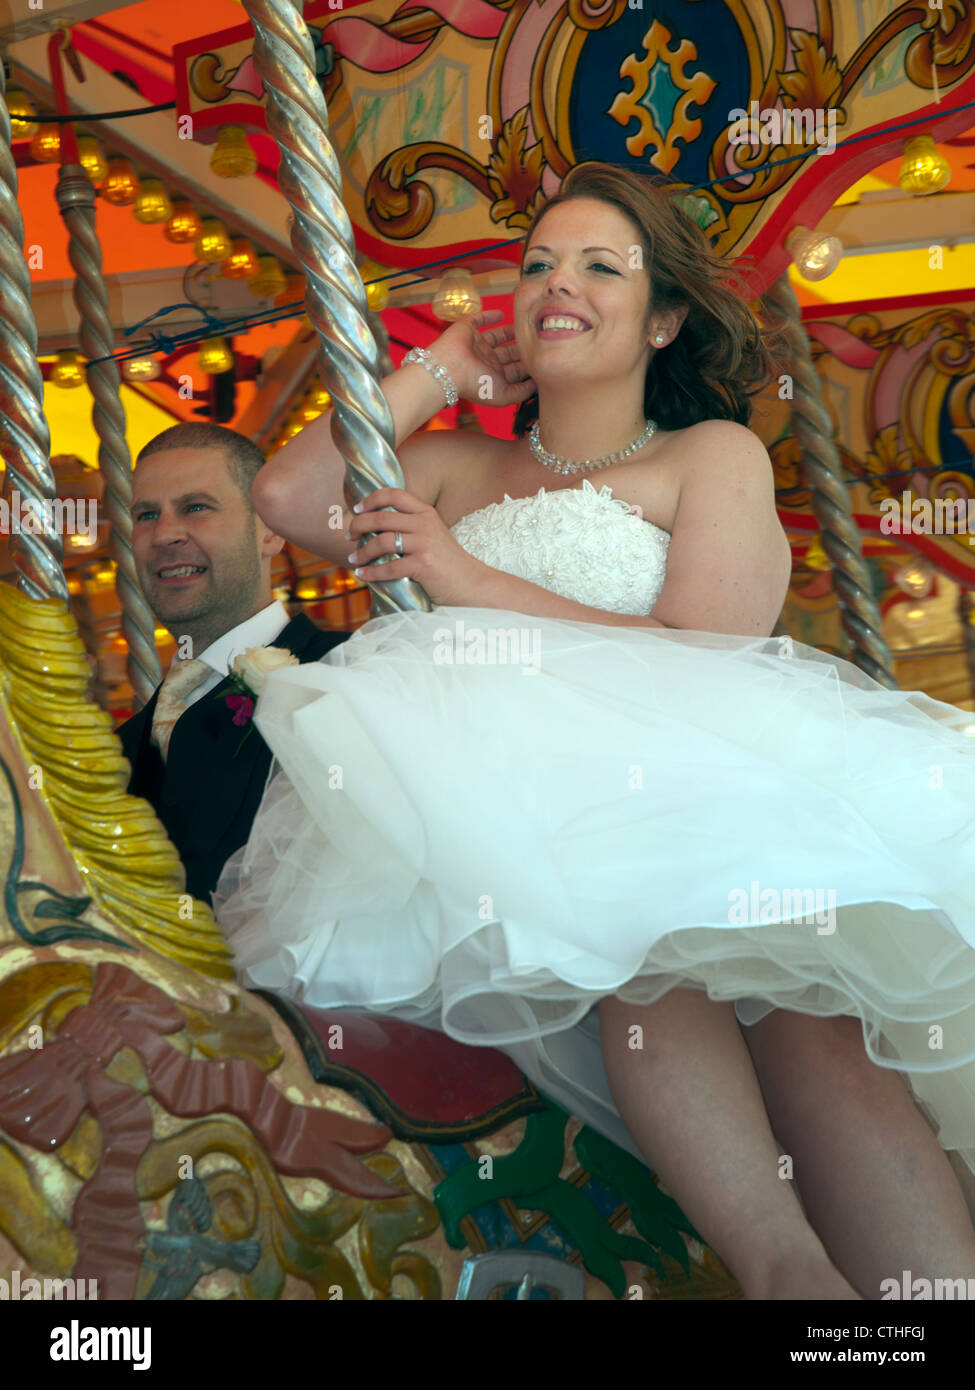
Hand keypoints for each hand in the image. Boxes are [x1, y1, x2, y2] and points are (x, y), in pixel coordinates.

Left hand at [345, 487, 487, 605]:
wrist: (471, 584)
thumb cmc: (447, 563)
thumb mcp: (432, 535)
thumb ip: (411, 527)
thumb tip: (375, 528)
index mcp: (426, 513)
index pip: (394, 494)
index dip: (371, 499)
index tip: (357, 509)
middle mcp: (425, 523)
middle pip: (381, 518)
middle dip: (358, 526)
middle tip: (349, 536)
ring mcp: (424, 543)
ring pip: (381, 542)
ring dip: (361, 552)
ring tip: (353, 559)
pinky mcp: (423, 564)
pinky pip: (388, 567)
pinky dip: (371, 572)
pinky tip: (362, 575)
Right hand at [431, 310, 535, 407]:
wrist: (449, 370)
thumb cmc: (475, 385)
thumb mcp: (505, 396)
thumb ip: (523, 392)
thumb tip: (538, 384)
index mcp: (494, 376)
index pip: (515, 370)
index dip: (528, 365)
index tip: (544, 358)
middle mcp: (486, 361)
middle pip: (509, 353)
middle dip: (522, 348)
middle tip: (539, 339)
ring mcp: (476, 344)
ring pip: (497, 336)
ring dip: (510, 332)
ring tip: (525, 325)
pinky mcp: (467, 329)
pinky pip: (479, 320)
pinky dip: (489, 316)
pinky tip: (502, 314)